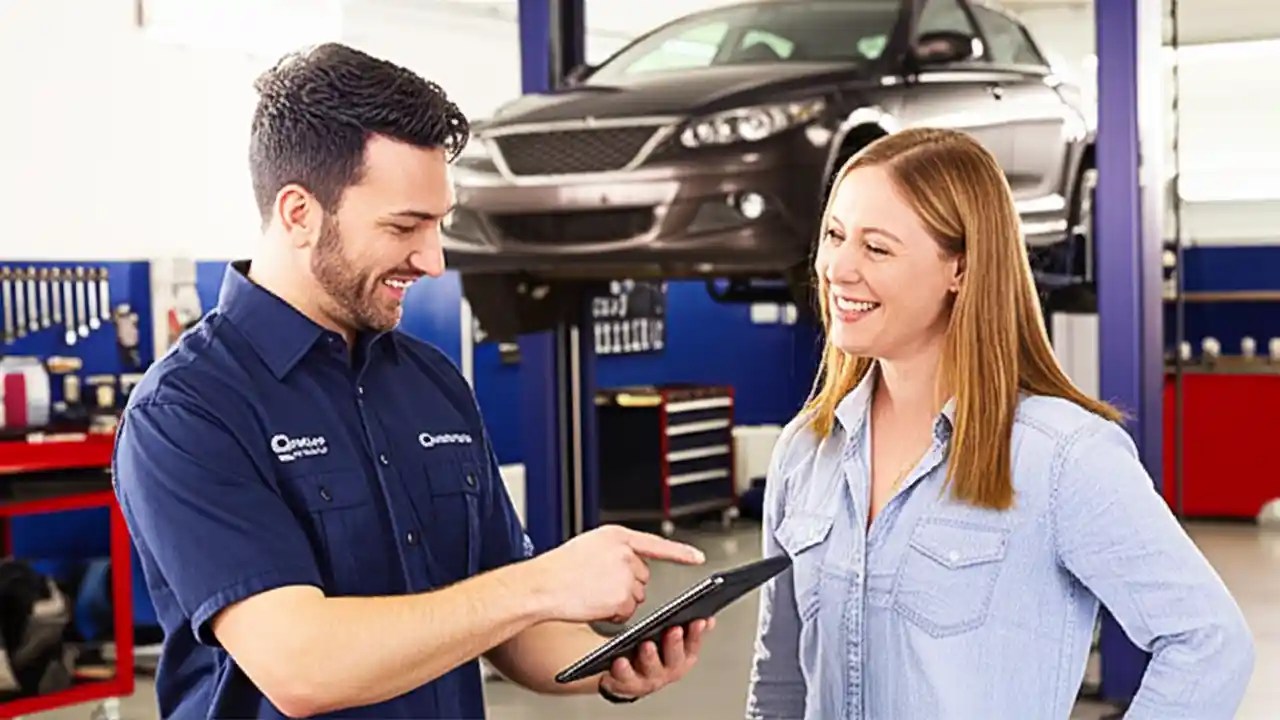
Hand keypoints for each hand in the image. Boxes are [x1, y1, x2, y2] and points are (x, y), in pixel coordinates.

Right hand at [528, 524, 704, 623]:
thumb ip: (613, 551)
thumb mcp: (588, 547)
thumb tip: (632, 565)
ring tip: (591, 594)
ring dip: (619, 601)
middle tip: (598, 586)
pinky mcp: (622, 595)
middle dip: (626, 586)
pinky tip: (593, 605)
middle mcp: (625, 552)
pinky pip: (627, 612)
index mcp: (616, 535)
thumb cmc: (557, 570)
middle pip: (642, 576)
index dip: (679, 552)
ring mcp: (625, 573)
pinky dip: (613, 614)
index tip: (698, 558)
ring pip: (636, 596)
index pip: (656, 544)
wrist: (540, 586)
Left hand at [599, 618, 715, 700]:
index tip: (698, 621)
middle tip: (674, 630)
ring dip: (650, 657)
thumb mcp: (675, 644)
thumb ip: (690, 631)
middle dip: (675, 645)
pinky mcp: (628, 685)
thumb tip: (708, 619)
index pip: (692, 646)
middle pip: (674, 660)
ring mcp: (649, 679)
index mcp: (682, 660)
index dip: (696, 634)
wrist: (630, 679)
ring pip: (651, 670)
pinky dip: (623, 670)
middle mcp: (668, 672)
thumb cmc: (655, 656)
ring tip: (647, 644)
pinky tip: (620, 660)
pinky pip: (625, 679)